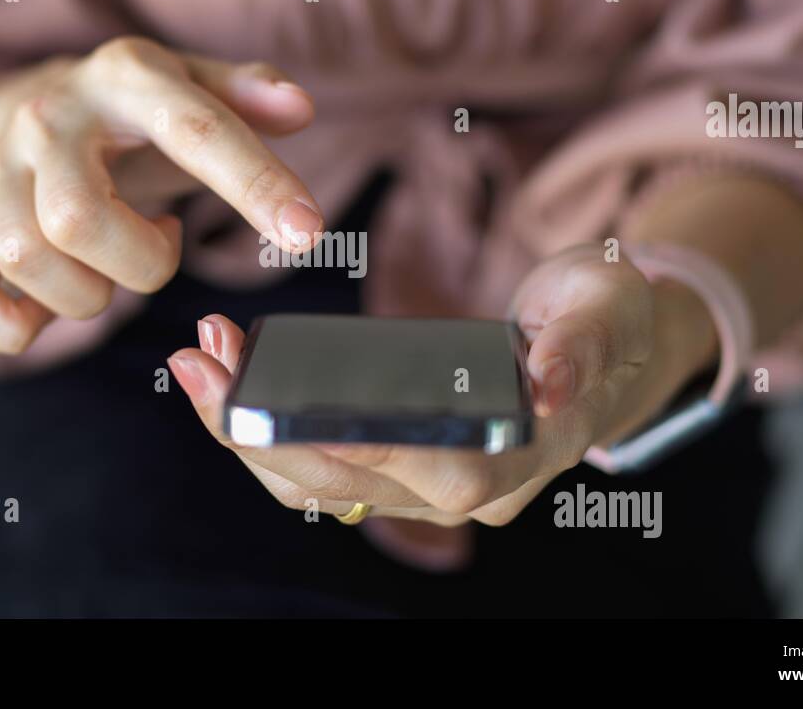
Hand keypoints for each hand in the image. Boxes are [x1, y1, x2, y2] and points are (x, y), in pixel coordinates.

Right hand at [0, 37, 322, 353]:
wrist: (10, 111)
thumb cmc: (126, 115)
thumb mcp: (185, 86)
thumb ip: (243, 94)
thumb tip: (299, 104)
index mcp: (119, 79)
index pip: (192, 129)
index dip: (254, 184)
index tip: (309, 233)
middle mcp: (43, 123)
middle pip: (77, 219)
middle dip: (141, 263)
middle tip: (159, 245)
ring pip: (26, 262)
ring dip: (87, 293)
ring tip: (109, 264)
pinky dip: (12, 328)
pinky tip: (49, 309)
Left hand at [167, 245, 716, 527]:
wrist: (604, 340)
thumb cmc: (605, 320)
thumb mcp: (605, 313)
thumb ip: (578, 350)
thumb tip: (545, 389)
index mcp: (516, 458)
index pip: (415, 469)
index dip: (332, 440)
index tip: (254, 396)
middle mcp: (465, 490)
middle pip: (343, 483)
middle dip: (258, 429)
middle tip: (197, 358)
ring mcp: (428, 485)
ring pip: (318, 481)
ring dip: (249, 428)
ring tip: (199, 358)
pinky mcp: (400, 464)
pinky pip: (321, 462)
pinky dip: (270, 424)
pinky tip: (233, 375)